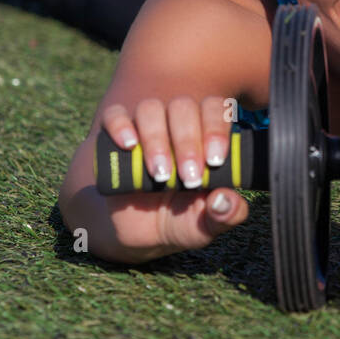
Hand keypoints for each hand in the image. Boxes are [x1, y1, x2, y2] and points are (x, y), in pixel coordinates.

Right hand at [98, 96, 248, 251]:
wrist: (140, 232)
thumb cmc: (182, 219)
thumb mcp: (207, 224)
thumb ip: (226, 214)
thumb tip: (226, 200)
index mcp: (205, 134)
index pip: (215, 108)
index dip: (216, 128)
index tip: (214, 161)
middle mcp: (176, 124)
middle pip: (183, 106)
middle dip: (188, 143)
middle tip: (189, 179)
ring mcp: (144, 128)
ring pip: (150, 109)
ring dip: (156, 140)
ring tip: (161, 175)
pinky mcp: (113, 137)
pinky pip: (114, 115)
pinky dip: (121, 125)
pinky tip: (129, 146)